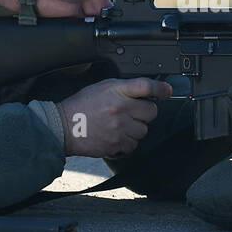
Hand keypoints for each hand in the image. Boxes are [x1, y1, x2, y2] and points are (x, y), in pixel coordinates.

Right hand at [57, 77, 172, 157]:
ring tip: (121, 125)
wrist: (64, 126)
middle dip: (145, 113)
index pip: (146, 87)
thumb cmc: (82, 106)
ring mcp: (119, 128)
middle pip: (151, 112)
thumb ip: (125, 88)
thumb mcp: (103, 87)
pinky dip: (128, 142)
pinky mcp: (116, 144)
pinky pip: (133, 145)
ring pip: (144, 130)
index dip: (161, 89)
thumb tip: (147, 92)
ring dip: (136, 129)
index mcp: (116, 91)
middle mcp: (120, 109)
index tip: (167, 91)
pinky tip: (116, 135)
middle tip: (133, 112)